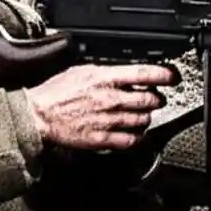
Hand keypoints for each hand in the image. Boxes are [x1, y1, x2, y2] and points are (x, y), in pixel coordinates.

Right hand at [24, 64, 176, 150]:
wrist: (38, 114)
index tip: (172, 77)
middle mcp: (110, 98)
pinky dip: (136, 137)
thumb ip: (106, 71)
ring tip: (143, 115)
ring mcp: (107, 120)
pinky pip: (130, 140)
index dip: (163, 75)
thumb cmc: (56, 91)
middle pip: (148, 99)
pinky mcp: (102, 139)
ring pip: (142, 120)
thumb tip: (126, 71)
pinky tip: (133, 132)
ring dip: (146, 117)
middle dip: (156, 99)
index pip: (143, 73)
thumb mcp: (82, 70)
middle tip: (155, 98)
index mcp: (105, 77)